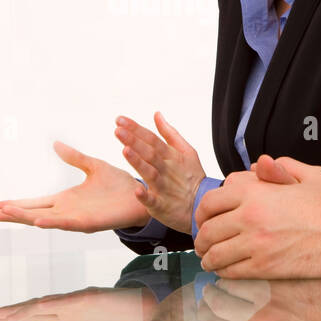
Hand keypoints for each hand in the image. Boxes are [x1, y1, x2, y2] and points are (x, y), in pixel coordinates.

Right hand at [0, 141, 149, 232]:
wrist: (142, 195)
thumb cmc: (119, 185)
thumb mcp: (92, 166)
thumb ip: (73, 157)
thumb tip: (56, 144)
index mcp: (66, 199)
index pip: (34, 202)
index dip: (16, 203)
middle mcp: (67, 210)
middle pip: (32, 213)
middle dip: (11, 214)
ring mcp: (76, 218)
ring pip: (44, 219)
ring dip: (25, 217)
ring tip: (5, 214)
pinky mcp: (90, 223)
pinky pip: (67, 223)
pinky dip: (52, 222)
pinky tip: (38, 221)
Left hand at [115, 112, 205, 233]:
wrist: (203, 204)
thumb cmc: (192, 176)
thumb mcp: (186, 151)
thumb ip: (169, 133)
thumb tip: (156, 114)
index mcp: (171, 156)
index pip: (152, 139)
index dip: (136, 129)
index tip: (119, 120)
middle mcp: (167, 170)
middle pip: (149, 153)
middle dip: (134, 141)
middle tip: (118, 130)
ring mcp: (164, 188)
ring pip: (150, 173)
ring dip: (138, 162)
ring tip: (125, 150)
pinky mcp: (162, 206)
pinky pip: (154, 201)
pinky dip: (145, 197)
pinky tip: (137, 190)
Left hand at [193, 156, 320, 277]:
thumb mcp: (310, 175)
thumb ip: (281, 167)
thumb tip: (260, 164)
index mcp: (255, 191)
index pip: (210, 202)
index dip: (202, 213)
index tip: (205, 220)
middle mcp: (249, 216)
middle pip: (208, 230)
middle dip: (202, 238)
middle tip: (205, 243)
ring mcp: (255, 244)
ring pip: (215, 254)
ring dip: (209, 258)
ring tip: (211, 261)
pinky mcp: (265, 268)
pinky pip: (231, 272)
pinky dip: (223, 273)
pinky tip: (227, 272)